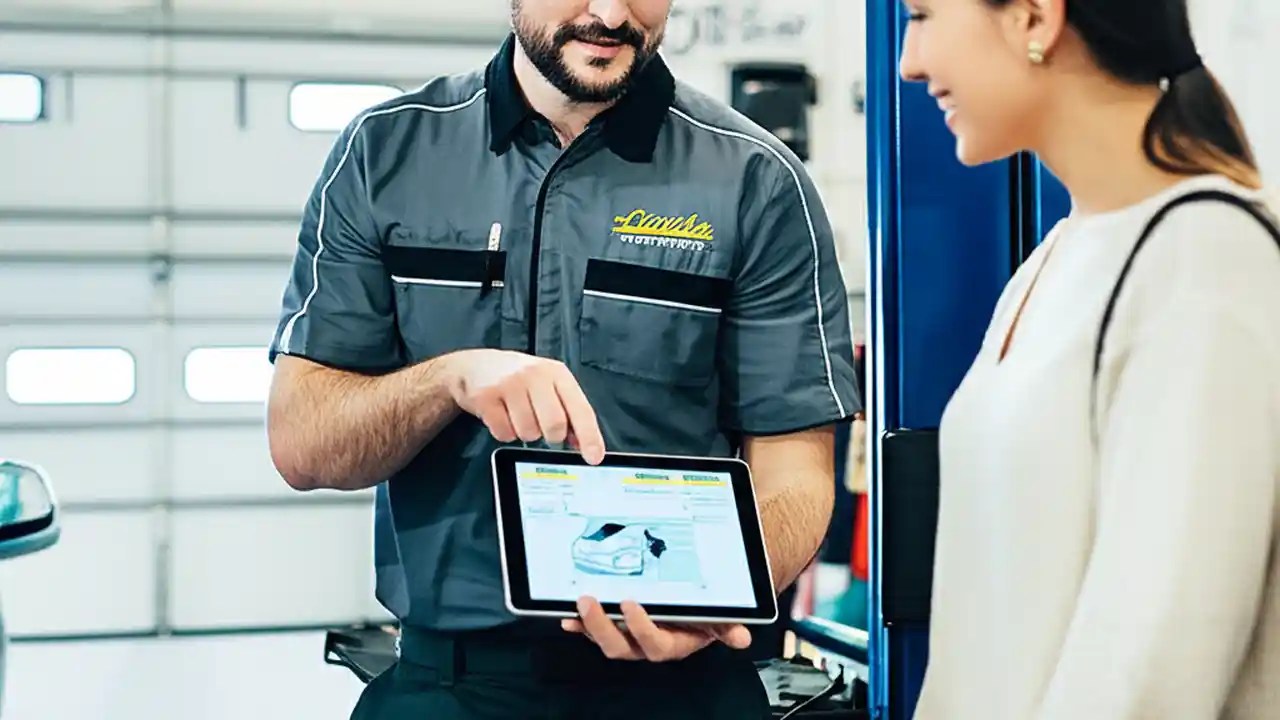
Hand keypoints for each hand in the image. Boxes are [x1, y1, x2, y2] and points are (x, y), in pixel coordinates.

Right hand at [444, 349, 605, 463]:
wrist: (473, 366)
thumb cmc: (518, 379)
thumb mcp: (547, 385)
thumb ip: (567, 409)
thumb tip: (582, 443)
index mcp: (557, 373)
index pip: (580, 409)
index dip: (589, 437)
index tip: (594, 458)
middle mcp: (535, 375)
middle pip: (555, 425)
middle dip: (551, 436)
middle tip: (541, 426)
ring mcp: (509, 384)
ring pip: (528, 433)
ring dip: (525, 433)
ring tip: (517, 415)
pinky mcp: (487, 396)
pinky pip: (504, 433)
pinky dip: (505, 432)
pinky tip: (502, 415)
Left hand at [561, 596, 751, 661]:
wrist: (697, 616)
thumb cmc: (705, 618)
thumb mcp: (720, 620)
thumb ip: (728, 628)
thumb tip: (742, 638)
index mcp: (671, 644)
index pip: (654, 643)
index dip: (641, 628)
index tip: (630, 605)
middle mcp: (646, 645)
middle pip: (620, 646)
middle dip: (601, 626)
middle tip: (590, 602)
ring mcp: (629, 637)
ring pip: (606, 640)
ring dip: (589, 625)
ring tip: (578, 606)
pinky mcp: (616, 628)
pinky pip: (595, 631)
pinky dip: (581, 625)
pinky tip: (568, 618)